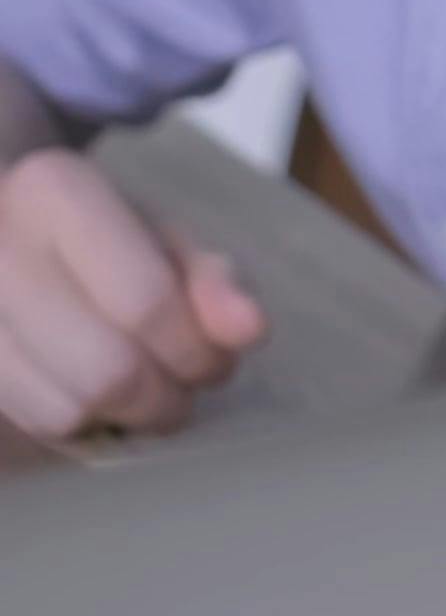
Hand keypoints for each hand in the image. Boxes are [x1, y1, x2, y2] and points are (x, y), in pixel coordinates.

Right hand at [0, 151, 265, 440]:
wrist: (10, 229)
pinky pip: (38, 423)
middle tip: (182, 386)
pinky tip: (97, 394)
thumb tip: (251, 329)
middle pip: (106, 371)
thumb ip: (214, 280)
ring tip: (141, 389)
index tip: (214, 360)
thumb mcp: (166, 238)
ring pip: (68, 410)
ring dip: (124, 418)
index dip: (195, 350)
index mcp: (54, 191)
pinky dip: (84, 424)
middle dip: (164, 397)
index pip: (145, 301)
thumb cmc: (104, 236)